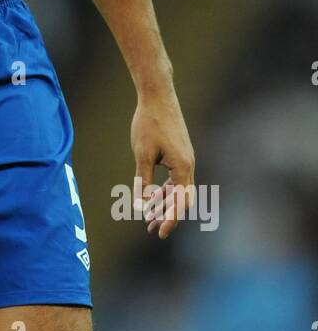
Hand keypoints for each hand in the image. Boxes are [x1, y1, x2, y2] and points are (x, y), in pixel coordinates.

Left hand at [131, 87, 194, 238]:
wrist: (158, 96)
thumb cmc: (149, 123)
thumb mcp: (142, 154)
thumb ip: (142, 181)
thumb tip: (141, 205)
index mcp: (182, 166)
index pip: (179, 202)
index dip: (170, 219)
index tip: (160, 233)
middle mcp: (188, 164)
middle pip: (181, 199)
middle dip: (167, 215)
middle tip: (151, 229)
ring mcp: (185, 159)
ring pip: (178, 190)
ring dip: (164, 204)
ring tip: (149, 217)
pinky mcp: (179, 154)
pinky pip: (175, 179)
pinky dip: (165, 190)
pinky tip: (152, 197)